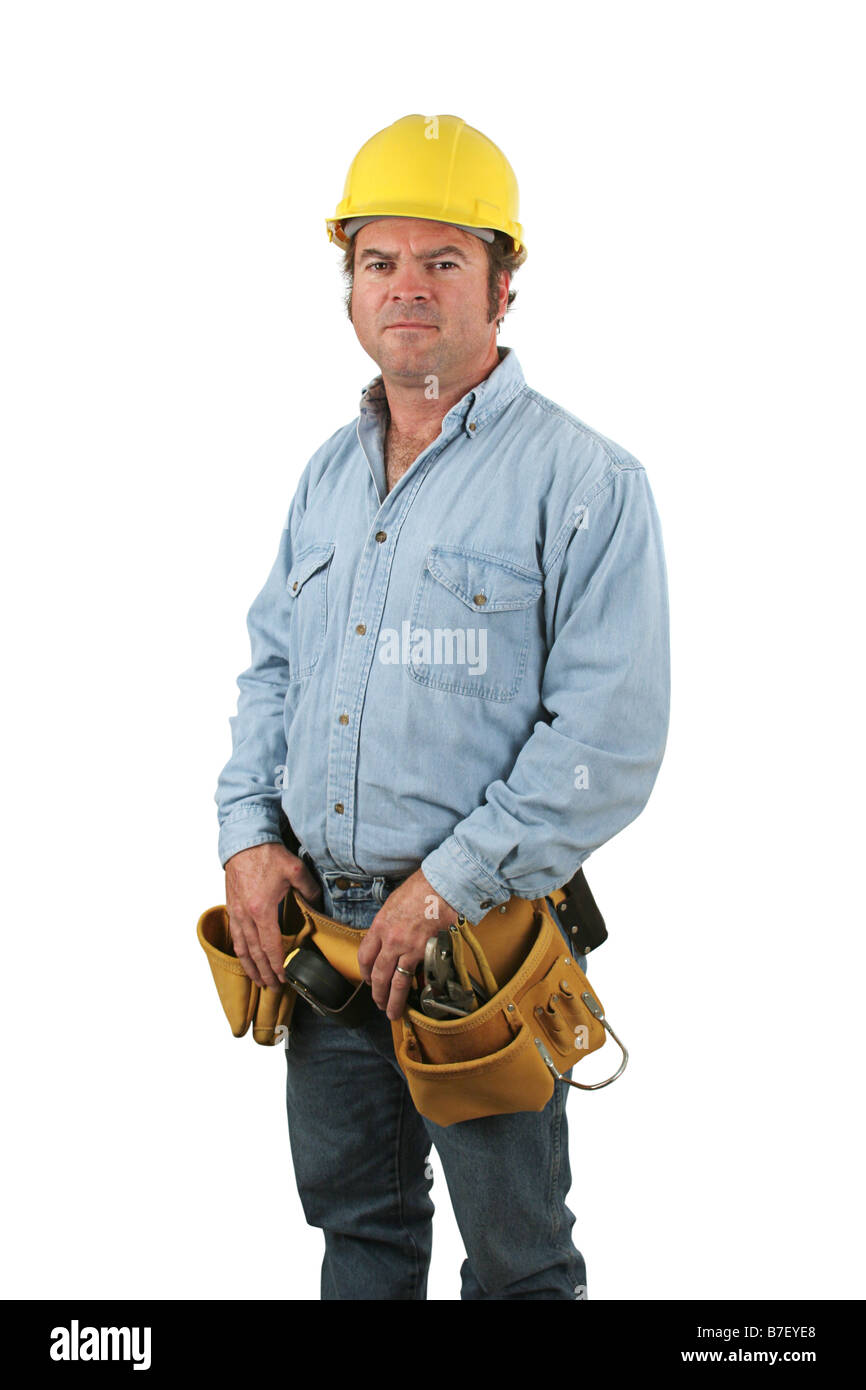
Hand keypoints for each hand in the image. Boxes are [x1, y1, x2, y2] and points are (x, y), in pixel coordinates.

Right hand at [225, 842, 321, 988]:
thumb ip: (310, 890)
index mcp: (262, 910)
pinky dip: (240, 951)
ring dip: (250, 966)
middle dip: (264, 972)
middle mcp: (246, 915)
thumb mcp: (295, 870)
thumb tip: (318, 904)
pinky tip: (245, 958)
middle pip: (255, 952)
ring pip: (242, 947)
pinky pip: (235, 936)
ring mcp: (236, 913)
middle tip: (273, 987)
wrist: (243, 841)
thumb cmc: (267, 855)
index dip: (277, 964)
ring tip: (258, 980)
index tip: (283, 977)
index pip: (270, 946)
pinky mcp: (232, 908)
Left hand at [357, 869, 458, 1020]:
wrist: (443, 886)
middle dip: (377, 993)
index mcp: (380, 926)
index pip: (364, 956)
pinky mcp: (427, 952)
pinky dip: (416, 988)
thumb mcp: (393, 903)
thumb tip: (388, 936)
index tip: (367, 978)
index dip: (364, 971)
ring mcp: (409, 948)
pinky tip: (416, 997)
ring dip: (393, 1000)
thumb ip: (388, 923)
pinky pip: (418, 976)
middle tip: (378, 1003)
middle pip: (378, 974)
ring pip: (396, 982)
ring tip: (392, 1012)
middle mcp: (391, 940)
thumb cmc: (421, 888)